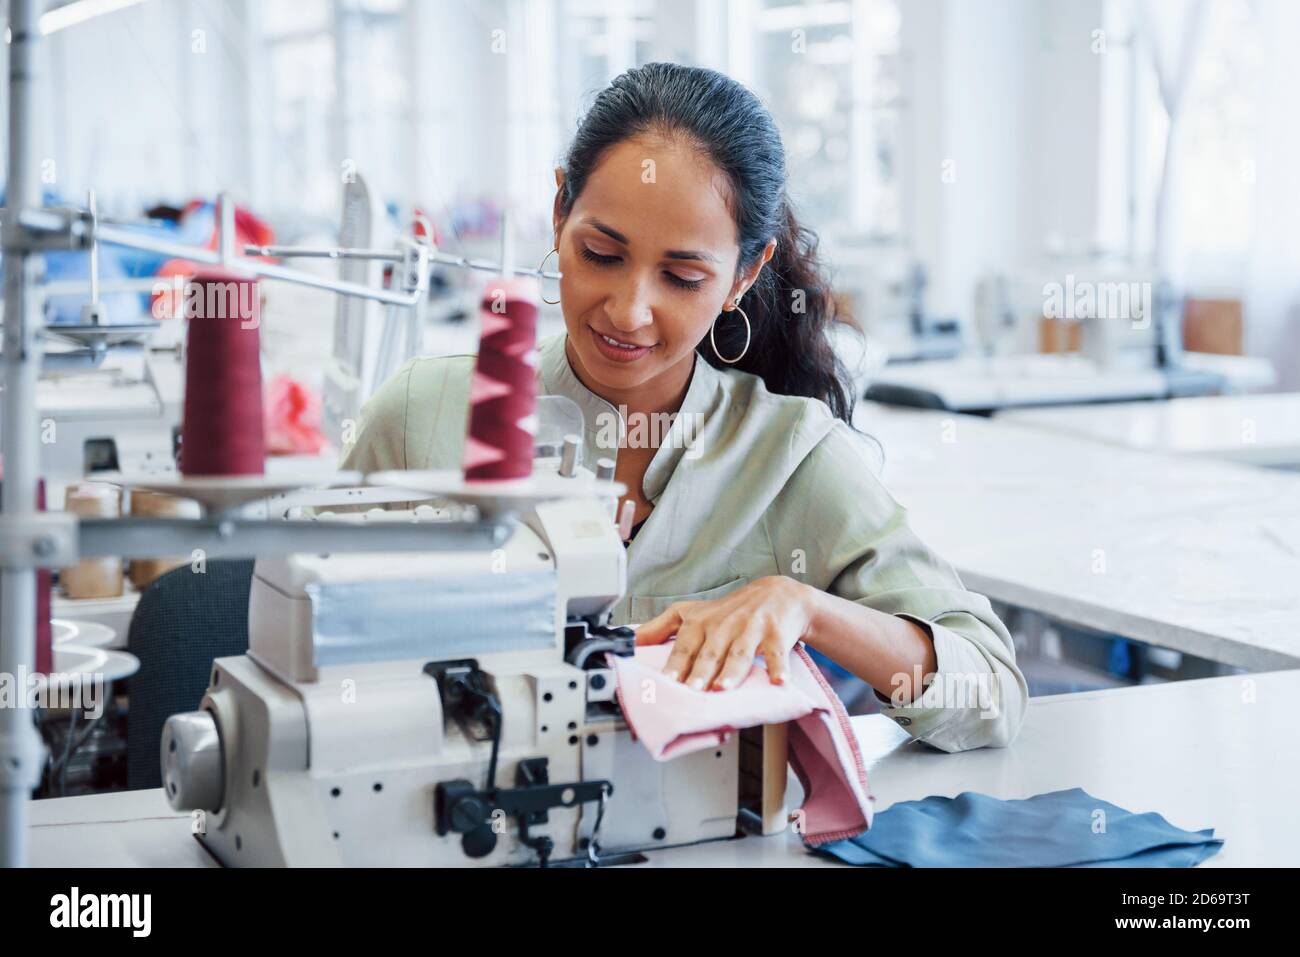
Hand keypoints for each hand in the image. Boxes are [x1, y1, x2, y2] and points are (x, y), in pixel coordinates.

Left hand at [634, 576, 819, 690]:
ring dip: (731, 672)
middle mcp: (725, 625)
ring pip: (740, 653)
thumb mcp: (693, 613)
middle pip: (711, 652)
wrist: (778, 594)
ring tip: (723, 689)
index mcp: (702, 623)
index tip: (666, 681)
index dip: (675, 664)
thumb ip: (660, 628)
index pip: (685, 646)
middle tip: (692, 690)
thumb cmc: (730, 610)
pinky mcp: (777, 634)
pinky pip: (777, 653)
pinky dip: (779, 668)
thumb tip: (628, 640)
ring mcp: (751, 629)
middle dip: (700, 672)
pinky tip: (779, 682)